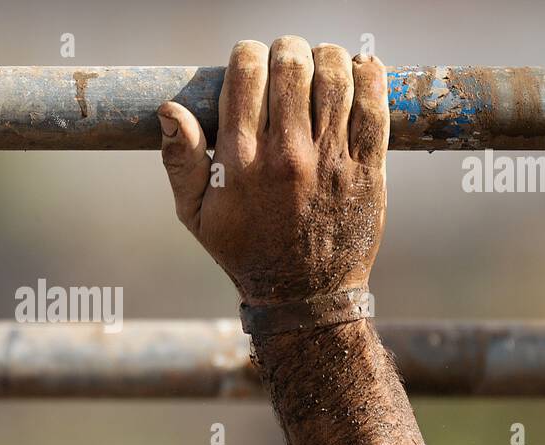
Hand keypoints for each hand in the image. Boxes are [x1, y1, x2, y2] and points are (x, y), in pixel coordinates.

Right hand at [159, 37, 388, 305]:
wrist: (303, 296)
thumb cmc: (244, 251)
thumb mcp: (195, 215)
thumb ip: (179, 160)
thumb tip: (169, 110)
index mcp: (241, 161)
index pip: (247, 74)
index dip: (248, 53)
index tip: (250, 58)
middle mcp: (286, 156)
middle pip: (293, 65)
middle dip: (287, 49)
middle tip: (287, 56)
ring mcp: (330, 162)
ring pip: (336, 77)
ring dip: (328, 55)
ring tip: (321, 60)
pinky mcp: (367, 170)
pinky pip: (375, 107)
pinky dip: (370, 76)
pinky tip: (358, 70)